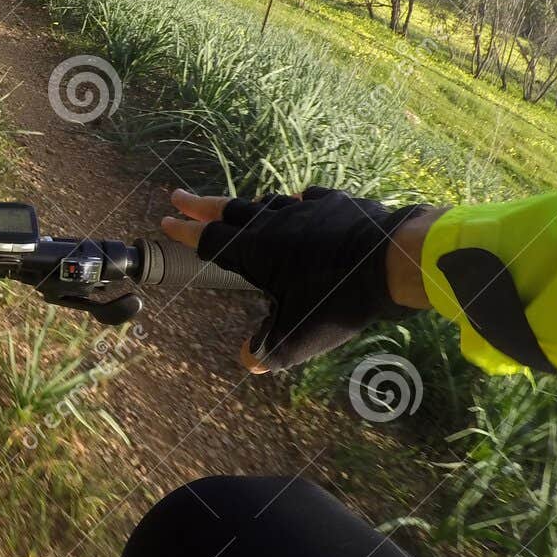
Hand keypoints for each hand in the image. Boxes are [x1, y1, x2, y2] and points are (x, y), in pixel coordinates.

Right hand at [161, 187, 439, 372]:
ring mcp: (305, 208)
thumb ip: (267, 350)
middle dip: (200, 205)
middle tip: (179, 196)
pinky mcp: (335, 203)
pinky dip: (295, 203)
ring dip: (247, 206)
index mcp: (255, 251)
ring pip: (266, 203)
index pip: (209, 240)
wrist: (390, 259)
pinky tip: (298, 203)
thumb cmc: (337, 301)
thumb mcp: (297, 338)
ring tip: (238, 208)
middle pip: (228, 210)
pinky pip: (307, 199)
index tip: (165, 222)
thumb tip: (249, 361)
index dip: (185, 233)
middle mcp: (273, 223)